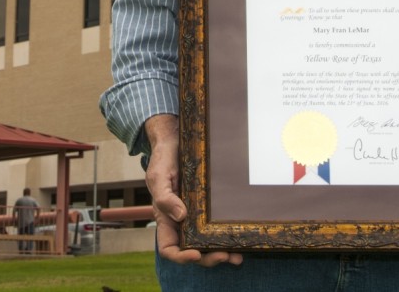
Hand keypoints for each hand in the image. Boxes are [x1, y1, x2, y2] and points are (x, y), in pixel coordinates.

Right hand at [144, 114, 242, 266]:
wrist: (176, 141)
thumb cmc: (163, 158)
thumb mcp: (158, 176)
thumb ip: (164, 197)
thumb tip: (180, 216)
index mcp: (165, 218)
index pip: (168, 248)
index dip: (181, 257)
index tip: (195, 254)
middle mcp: (181, 221)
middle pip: (192, 251)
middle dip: (208, 258)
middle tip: (225, 256)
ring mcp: (196, 215)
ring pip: (207, 243)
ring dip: (221, 253)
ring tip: (237, 256)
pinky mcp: (209, 207)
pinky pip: (217, 227)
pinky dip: (227, 236)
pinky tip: (240, 239)